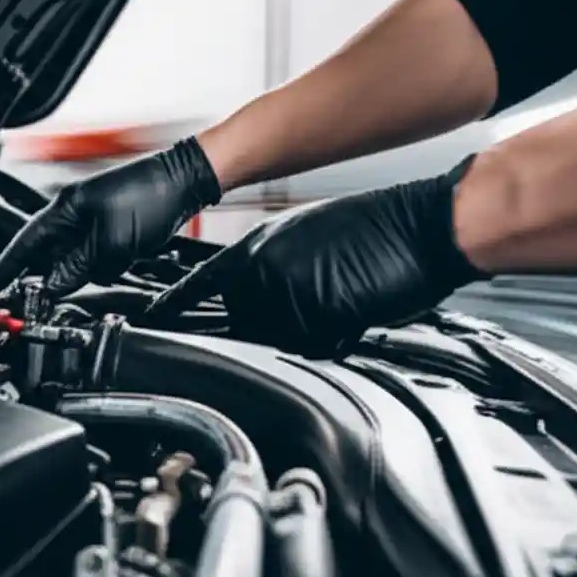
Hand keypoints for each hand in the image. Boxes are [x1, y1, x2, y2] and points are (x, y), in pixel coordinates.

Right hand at [0, 137, 221, 297]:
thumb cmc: (150, 196)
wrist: (187, 182)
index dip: (2, 270)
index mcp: (63, 210)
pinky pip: (98, 260)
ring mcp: (92, 224)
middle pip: (48, 258)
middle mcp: (73, 216)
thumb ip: (77, 268)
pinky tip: (126, 256)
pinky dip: (108, 265)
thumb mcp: (110, 244)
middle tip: (50, 297)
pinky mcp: (110, 232)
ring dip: (90, 271)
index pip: (22, 245)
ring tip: (115, 258)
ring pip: (76, 264)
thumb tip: (53, 288)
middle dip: (55, 277)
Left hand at [200, 159, 485, 356]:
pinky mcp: (315, 317)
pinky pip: (310, 349)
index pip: (202, 282)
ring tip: (340, 298)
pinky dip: (332, 341)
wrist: (423, 226)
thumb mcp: (306, 238)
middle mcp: (263, 269)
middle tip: (316, 300)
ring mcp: (286, 294)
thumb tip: (255, 300)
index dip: (176, 304)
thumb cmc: (376, 232)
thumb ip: (271, 268)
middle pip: (241, 323)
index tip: (153, 317)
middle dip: (268, 326)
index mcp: (257, 245)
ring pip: (276, 342)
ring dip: (305, 334)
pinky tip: (354, 310)